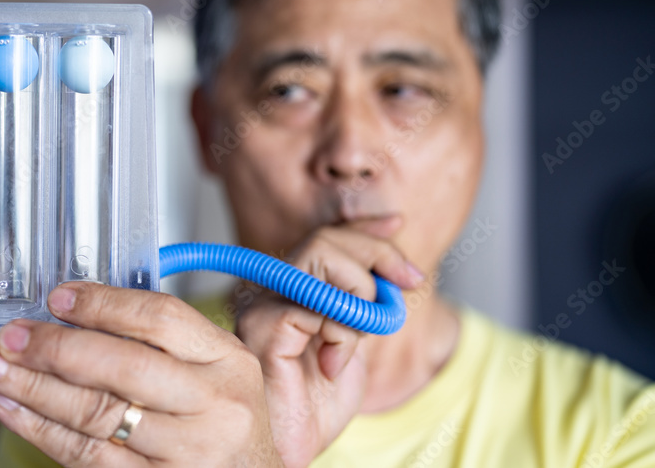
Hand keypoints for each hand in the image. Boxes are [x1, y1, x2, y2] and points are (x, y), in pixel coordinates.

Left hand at [0, 282, 283, 467]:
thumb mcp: (217, 372)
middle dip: (56, 348)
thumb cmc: (226, 425)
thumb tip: (78, 314)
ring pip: (98, 415)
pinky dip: (43, 431)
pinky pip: (88, 457)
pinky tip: (15, 409)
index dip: (102, 304)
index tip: (58, 298)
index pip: (160, 318)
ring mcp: (188, 454)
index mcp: (228, 361)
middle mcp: (214, 407)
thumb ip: (164, 343)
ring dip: (35, 389)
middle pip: (124, 367)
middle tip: (12, 336)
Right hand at [236, 219, 423, 467]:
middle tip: (406, 284)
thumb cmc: (312, 412)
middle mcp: (270, 293)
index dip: (362, 227)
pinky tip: (334, 362)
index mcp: (291, 294)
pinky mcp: (263, 328)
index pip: (324, 239)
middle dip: (376, 255)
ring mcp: (262, 307)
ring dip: (361, 292)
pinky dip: (343, 329)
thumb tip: (393, 272)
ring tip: (360, 334)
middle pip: (324, 240)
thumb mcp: (351, 348)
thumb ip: (362, 308)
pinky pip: (316, 302)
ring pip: (320, 256)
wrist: (289, 453)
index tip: (396, 223)